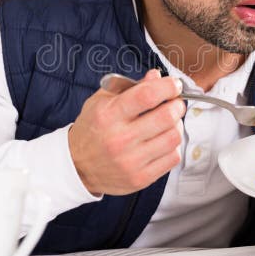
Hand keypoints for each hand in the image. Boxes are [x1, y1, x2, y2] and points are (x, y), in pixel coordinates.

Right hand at [69, 69, 185, 194]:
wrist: (77, 166)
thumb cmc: (92, 129)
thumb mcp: (102, 101)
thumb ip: (130, 87)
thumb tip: (156, 76)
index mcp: (109, 115)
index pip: (147, 96)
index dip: (168, 87)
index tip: (174, 85)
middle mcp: (119, 139)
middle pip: (166, 117)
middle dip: (177, 105)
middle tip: (175, 103)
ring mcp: (131, 161)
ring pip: (173, 137)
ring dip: (177, 125)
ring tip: (170, 122)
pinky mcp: (140, 178)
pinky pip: (173, 158)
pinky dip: (173, 145)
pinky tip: (163, 141)